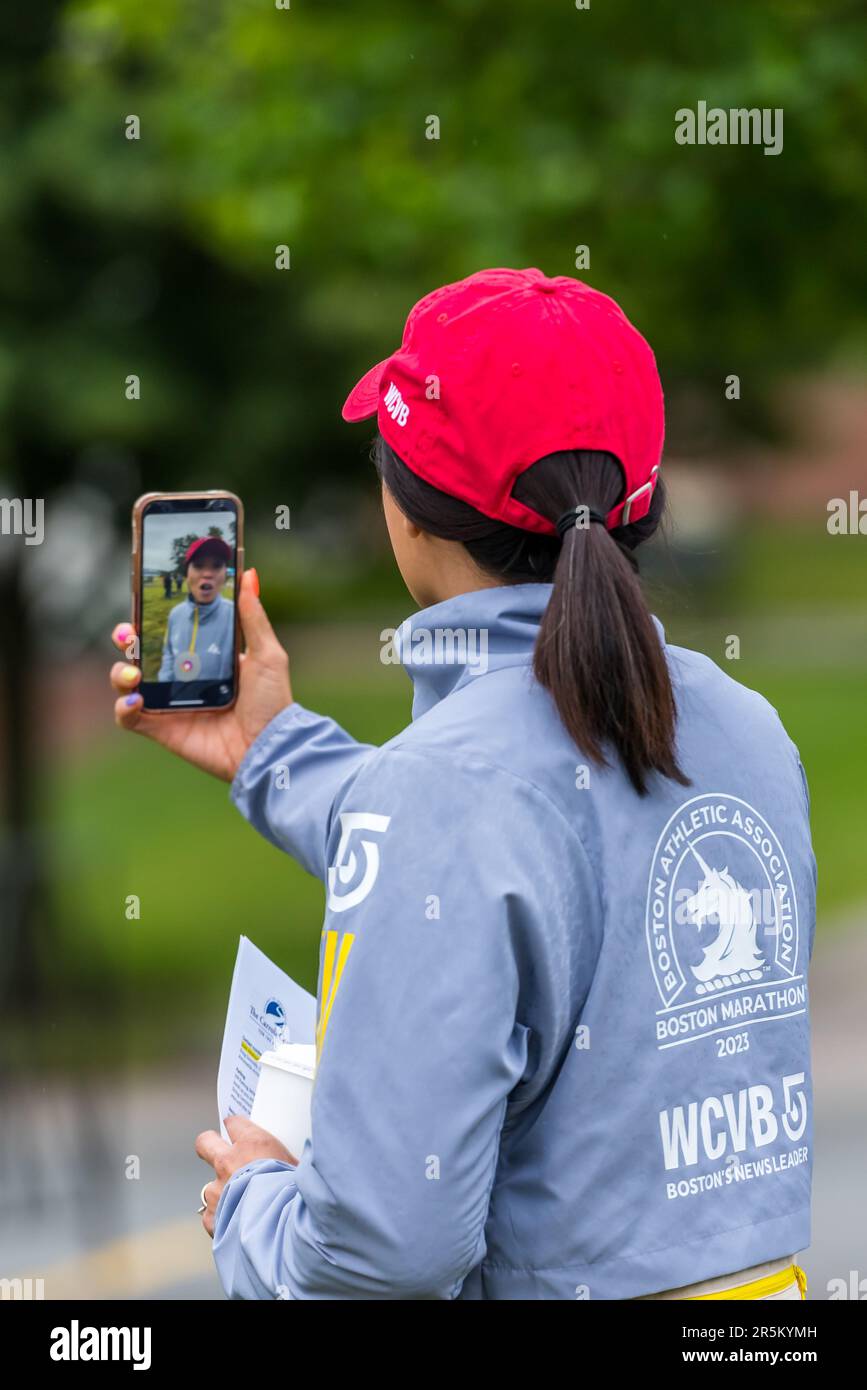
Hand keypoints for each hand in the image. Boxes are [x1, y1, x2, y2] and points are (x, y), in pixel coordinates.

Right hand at [110, 569, 291, 781]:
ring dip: (119, 673)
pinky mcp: (163, 731)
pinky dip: (123, 707)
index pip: (166, 633)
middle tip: (127, 636)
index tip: (139, 604)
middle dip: (124, 640)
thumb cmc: (273, 703)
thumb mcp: (267, 654)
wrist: (270, 748)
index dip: (148, 619)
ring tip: (133, 672)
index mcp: (202, 658)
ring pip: (126, 684)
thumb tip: (250, 574)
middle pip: (139, 654)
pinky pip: (129, 718)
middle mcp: (182, 680)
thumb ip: (252, 617)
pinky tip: (135, 698)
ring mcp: (169, 705)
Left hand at [195, 1115, 297, 1238]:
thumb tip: (295, 1160)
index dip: (237, 1127)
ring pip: (209, 1187)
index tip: (240, 1131)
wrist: (285, 1231)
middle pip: (205, 1142)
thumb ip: (285, 1161)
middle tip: (221, 1154)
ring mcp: (218, 1191)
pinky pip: (211, 1216)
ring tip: (240, 1204)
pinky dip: (221, 1219)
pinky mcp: (213, 1218)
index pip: (235, 1122)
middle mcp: (230, 1163)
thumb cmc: (299, 1196)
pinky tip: (236, 1225)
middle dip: (209, 1145)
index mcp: (253, 1145)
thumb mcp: (299, 1169)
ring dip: (221, 1192)